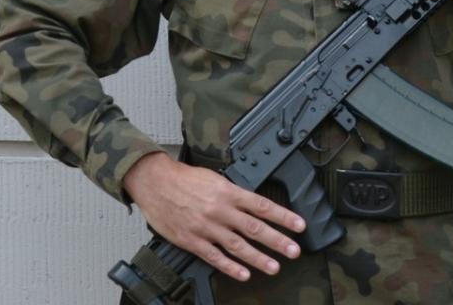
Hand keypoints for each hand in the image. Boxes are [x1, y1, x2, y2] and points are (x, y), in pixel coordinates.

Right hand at [124, 151, 304, 284]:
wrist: (153, 182)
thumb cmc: (183, 178)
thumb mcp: (213, 178)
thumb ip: (233, 193)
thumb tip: (254, 206)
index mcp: (226, 192)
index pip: (261, 205)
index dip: (283, 216)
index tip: (299, 225)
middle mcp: (219, 210)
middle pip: (254, 228)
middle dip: (277, 241)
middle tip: (294, 250)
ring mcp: (206, 227)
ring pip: (237, 245)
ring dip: (258, 258)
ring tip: (274, 267)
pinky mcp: (192, 240)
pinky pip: (215, 256)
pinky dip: (230, 267)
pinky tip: (243, 274)